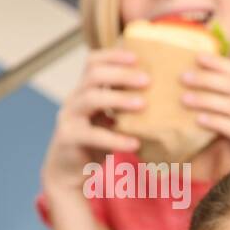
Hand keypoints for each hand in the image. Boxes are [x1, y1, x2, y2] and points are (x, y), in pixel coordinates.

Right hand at [41, 48, 145, 201]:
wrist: (69, 173)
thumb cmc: (97, 144)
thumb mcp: (111, 121)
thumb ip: (125, 108)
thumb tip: (161, 95)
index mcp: (85, 92)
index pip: (93, 62)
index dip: (113, 56)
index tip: (137, 57)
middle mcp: (74, 100)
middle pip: (93, 75)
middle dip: (121, 75)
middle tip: (147, 81)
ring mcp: (69, 118)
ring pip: (90, 98)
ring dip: (119, 99)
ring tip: (143, 105)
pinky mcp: (68, 138)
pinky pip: (93, 135)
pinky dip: (116, 138)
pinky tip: (135, 143)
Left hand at [181, 53, 229, 161]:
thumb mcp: (229, 124)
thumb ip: (218, 107)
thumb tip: (187, 86)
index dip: (222, 64)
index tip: (198, 57)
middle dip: (209, 79)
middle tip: (183, 77)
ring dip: (208, 99)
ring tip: (184, 99)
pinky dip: (217, 121)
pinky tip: (199, 119)